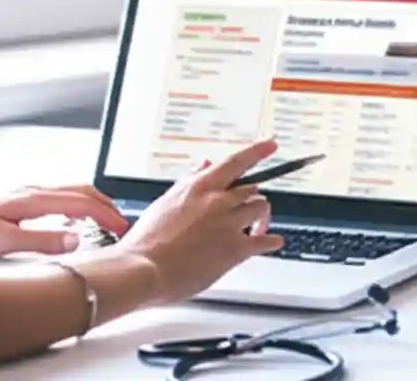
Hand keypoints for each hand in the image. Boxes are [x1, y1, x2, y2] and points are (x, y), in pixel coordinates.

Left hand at [0, 185, 130, 258]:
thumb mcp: (3, 242)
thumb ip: (41, 241)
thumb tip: (75, 241)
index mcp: (31, 199)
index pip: (81, 203)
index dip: (107, 215)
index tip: (123, 228)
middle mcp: (28, 191)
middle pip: (79, 190)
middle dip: (105, 204)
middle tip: (122, 221)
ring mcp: (20, 193)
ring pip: (66, 191)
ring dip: (89, 201)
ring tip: (102, 216)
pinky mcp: (11, 200)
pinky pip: (53, 195)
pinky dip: (71, 203)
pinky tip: (65, 216)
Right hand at [115, 139, 283, 304]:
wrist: (145, 269)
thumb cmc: (148, 241)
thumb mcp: (165, 202)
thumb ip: (188, 183)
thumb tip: (204, 166)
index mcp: (199, 187)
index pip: (235, 162)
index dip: (256, 151)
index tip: (270, 146)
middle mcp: (217, 201)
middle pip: (250, 188)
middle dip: (251, 197)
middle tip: (249, 206)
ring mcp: (229, 224)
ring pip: (260, 209)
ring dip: (261, 217)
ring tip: (258, 226)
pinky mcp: (235, 249)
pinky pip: (265, 240)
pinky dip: (271, 241)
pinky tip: (271, 242)